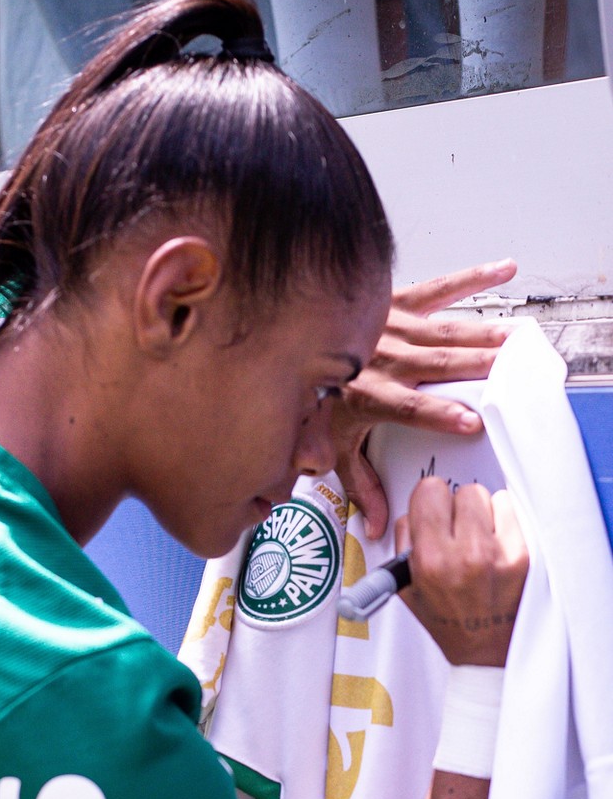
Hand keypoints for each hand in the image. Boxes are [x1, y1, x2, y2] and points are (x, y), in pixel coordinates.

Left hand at [332, 258, 517, 539]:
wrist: (289, 342)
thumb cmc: (318, 399)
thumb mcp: (334, 447)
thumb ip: (360, 485)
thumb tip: (378, 528)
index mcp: (365, 394)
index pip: (406, 407)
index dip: (437, 415)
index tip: (468, 422)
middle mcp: (378, 358)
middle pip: (432, 365)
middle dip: (470, 368)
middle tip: (504, 372)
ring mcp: (387, 326)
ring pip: (441, 331)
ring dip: (478, 335)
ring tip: (510, 340)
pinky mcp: (395, 300)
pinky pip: (437, 287)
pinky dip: (471, 277)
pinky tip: (502, 270)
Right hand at [396, 478, 527, 666]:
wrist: (485, 652)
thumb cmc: (445, 620)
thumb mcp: (407, 586)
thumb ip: (406, 540)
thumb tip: (420, 507)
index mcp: (430, 560)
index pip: (430, 491)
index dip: (429, 499)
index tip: (433, 512)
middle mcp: (465, 555)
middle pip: (462, 490)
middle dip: (456, 506)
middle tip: (456, 529)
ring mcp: (499, 555)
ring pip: (488, 496)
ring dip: (481, 512)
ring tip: (477, 538)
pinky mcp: (524, 556)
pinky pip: (511, 510)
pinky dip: (503, 519)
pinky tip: (495, 541)